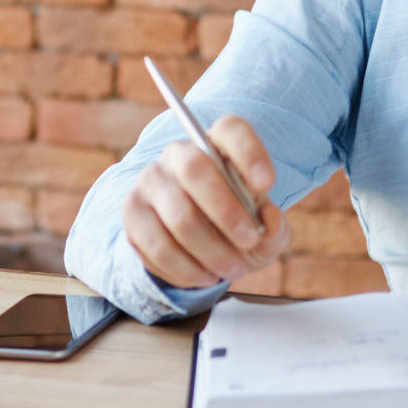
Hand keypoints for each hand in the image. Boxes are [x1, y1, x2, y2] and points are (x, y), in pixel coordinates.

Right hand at [123, 115, 289, 290]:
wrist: (194, 249)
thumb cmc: (235, 230)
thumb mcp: (264, 232)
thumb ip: (275, 227)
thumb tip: (269, 218)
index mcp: (217, 145)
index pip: (231, 130)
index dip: (249, 153)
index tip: (267, 184)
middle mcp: (179, 154)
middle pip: (194, 168)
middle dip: (226, 211)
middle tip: (250, 241)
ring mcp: (150, 182)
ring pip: (177, 215)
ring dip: (211, 250)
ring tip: (233, 270)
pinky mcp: (132, 213)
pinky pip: (157, 245)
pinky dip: (187, 269)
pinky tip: (205, 276)